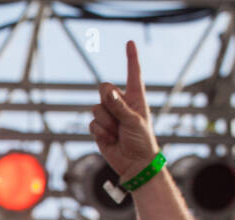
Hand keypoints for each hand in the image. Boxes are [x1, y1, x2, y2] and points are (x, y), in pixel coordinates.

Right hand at [91, 40, 160, 180]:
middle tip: (119, 117)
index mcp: (135, 97)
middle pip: (105, 89)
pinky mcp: (99, 128)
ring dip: (106, 122)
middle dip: (108, 102)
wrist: (135, 163)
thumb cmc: (142, 140)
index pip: (133, 73)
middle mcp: (121, 103)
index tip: (129, 42)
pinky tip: (110, 139)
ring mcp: (109, 115)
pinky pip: (92, 124)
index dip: (131, 58)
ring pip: (96, 108)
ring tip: (118, 133)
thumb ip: (119, 105)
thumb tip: (106, 90)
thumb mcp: (134, 120)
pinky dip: (100, 132)